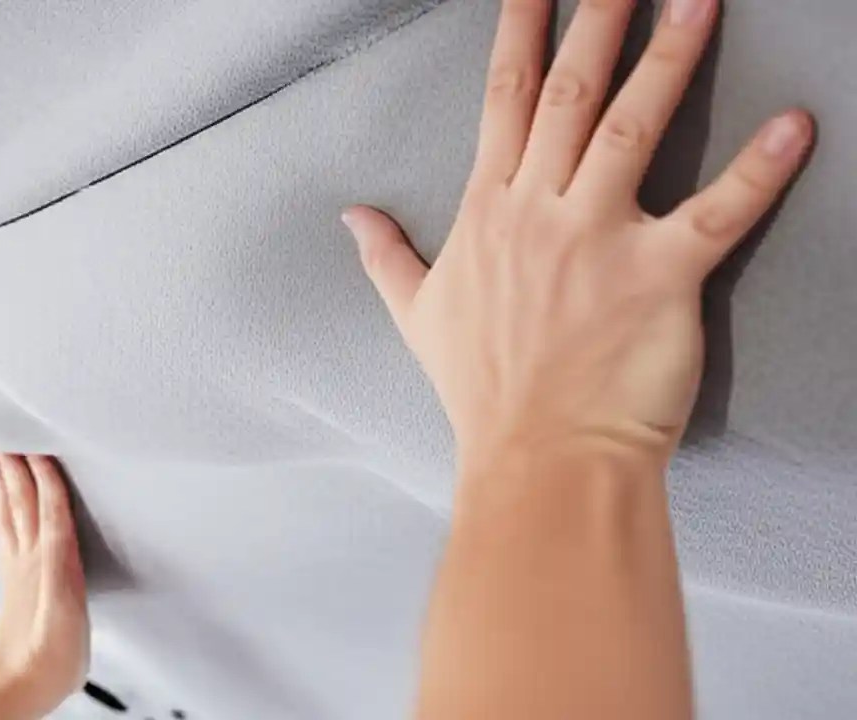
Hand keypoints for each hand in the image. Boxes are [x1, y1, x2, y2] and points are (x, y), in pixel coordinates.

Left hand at [0, 454, 88, 716]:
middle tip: (10, 432)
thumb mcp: (68, 615)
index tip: (41, 444)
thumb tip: (59, 543)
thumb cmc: (50, 657)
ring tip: (0, 456)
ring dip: (6, 482)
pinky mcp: (14, 580)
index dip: (47, 476)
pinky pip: (6, 530)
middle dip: (19, 466)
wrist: (18, 683)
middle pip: (24, 502)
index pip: (49, 508)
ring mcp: (19, 567)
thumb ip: (63, 576)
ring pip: (11, 513)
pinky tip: (2, 504)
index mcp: (50, 563)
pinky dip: (3, 508)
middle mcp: (31, 559)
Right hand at [344, 0, 811, 471]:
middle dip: (599, 19)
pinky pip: (717, 213)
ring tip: (698, 3)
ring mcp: (598, 241)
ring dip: (671, 59)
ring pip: (635, 128)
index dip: (524, 31)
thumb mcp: (417, 316)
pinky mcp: (659, 278)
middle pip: (572, 93)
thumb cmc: (481, 391)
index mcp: (490, 212)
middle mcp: (540, 212)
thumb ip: (386, 256)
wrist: (535, 458)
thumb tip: (352, 217)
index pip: (505, 99)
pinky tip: (793, 127)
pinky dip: (760, 170)